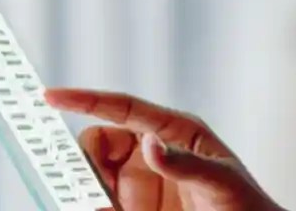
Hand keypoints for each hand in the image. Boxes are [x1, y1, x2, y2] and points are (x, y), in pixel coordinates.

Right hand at [45, 88, 283, 210]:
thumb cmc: (246, 205)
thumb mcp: (220, 181)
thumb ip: (185, 162)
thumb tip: (149, 142)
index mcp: (174, 130)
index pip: (122, 107)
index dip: (85, 99)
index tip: (50, 96)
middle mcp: (150, 152)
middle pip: (97, 145)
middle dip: (84, 161)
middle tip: (88, 187)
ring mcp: (139, 183)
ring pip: (93, 178)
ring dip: (86, 190)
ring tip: (111, 206)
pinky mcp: (132, 208)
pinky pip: (99, 204)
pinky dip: (94, 206)